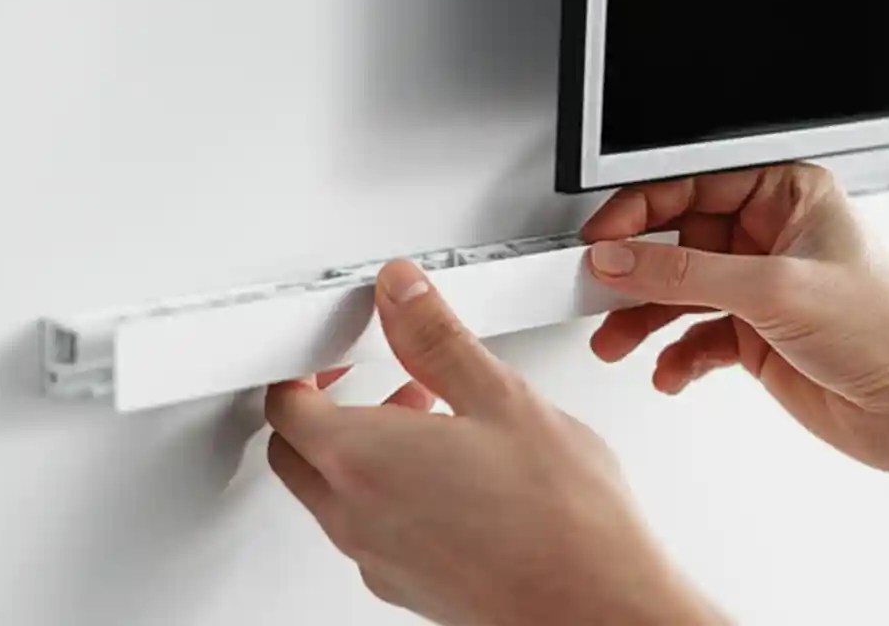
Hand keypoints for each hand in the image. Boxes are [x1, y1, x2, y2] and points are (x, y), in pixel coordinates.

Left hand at [266, 261, 725, 625]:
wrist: (601, 609)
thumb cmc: (562, 521)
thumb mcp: (500, 398)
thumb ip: (436, 338)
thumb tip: (400, 293)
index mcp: (362, 461)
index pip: (287, 405)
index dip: (305, 369)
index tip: (337, 352)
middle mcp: (355, 519)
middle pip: (296, 453)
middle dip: (322, 409)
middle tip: (364, 379)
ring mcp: (379, 561)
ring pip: (333, 496)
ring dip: (360, 450)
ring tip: (426, 417)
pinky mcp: (407, 589)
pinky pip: (370, 532)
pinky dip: (386, 493)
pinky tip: (448, 476)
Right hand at [582, 164, 888, 476]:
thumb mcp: (773, 289)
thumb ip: (684, 274)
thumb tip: (620, 259)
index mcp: (786, 196)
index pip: (691, 187)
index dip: (639, 210)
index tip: (601, 239)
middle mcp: (769, 237)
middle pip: (675, 241)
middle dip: (635, 272)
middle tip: (596, 290)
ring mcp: (758, 288)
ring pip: (677, 292)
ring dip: (642, 319)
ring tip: (616, 341)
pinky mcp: (752, 335)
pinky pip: (693, 336)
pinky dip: (675, 355)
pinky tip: (671, 370)